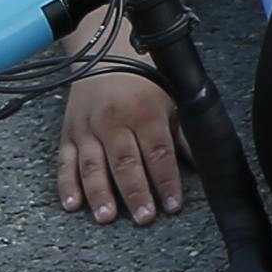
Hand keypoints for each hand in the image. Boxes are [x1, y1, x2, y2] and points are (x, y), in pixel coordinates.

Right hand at [56, 64, 184, 223]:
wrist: (104, 54)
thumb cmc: (143, 80)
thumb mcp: (172, 100)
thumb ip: (185, 135)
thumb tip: (206, 163)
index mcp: (145, 112)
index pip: (158, 152)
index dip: (166, 180)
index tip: (173, 205)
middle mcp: (114, 121)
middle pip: (125, 162)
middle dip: (135, 192)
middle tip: (143, 217)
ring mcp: (88, 129)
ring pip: (93, 165)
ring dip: (99, 193)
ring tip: (106, 216)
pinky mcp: (67, 134)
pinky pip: (64, 162)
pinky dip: (66, 184)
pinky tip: (72, 204)